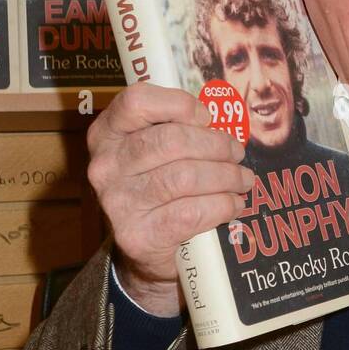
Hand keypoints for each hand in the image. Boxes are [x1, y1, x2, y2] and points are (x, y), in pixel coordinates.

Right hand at [87, 83, 254, 314]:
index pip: (136, 101)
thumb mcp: (153, 152)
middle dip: (216, 145)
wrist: (142, 248)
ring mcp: (118, 201)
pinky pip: (192, 212)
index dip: (179, 104)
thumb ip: (177, 129)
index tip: (206, 117)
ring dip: (226, 176)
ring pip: (186, 177)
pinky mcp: (138, 235)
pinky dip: (222, 205)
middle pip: (171, 141)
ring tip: (243, 179)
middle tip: (237, 153)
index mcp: (106, 133)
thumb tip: (222, 124)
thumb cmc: (155, 186)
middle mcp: (105, 165)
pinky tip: (234, 204)